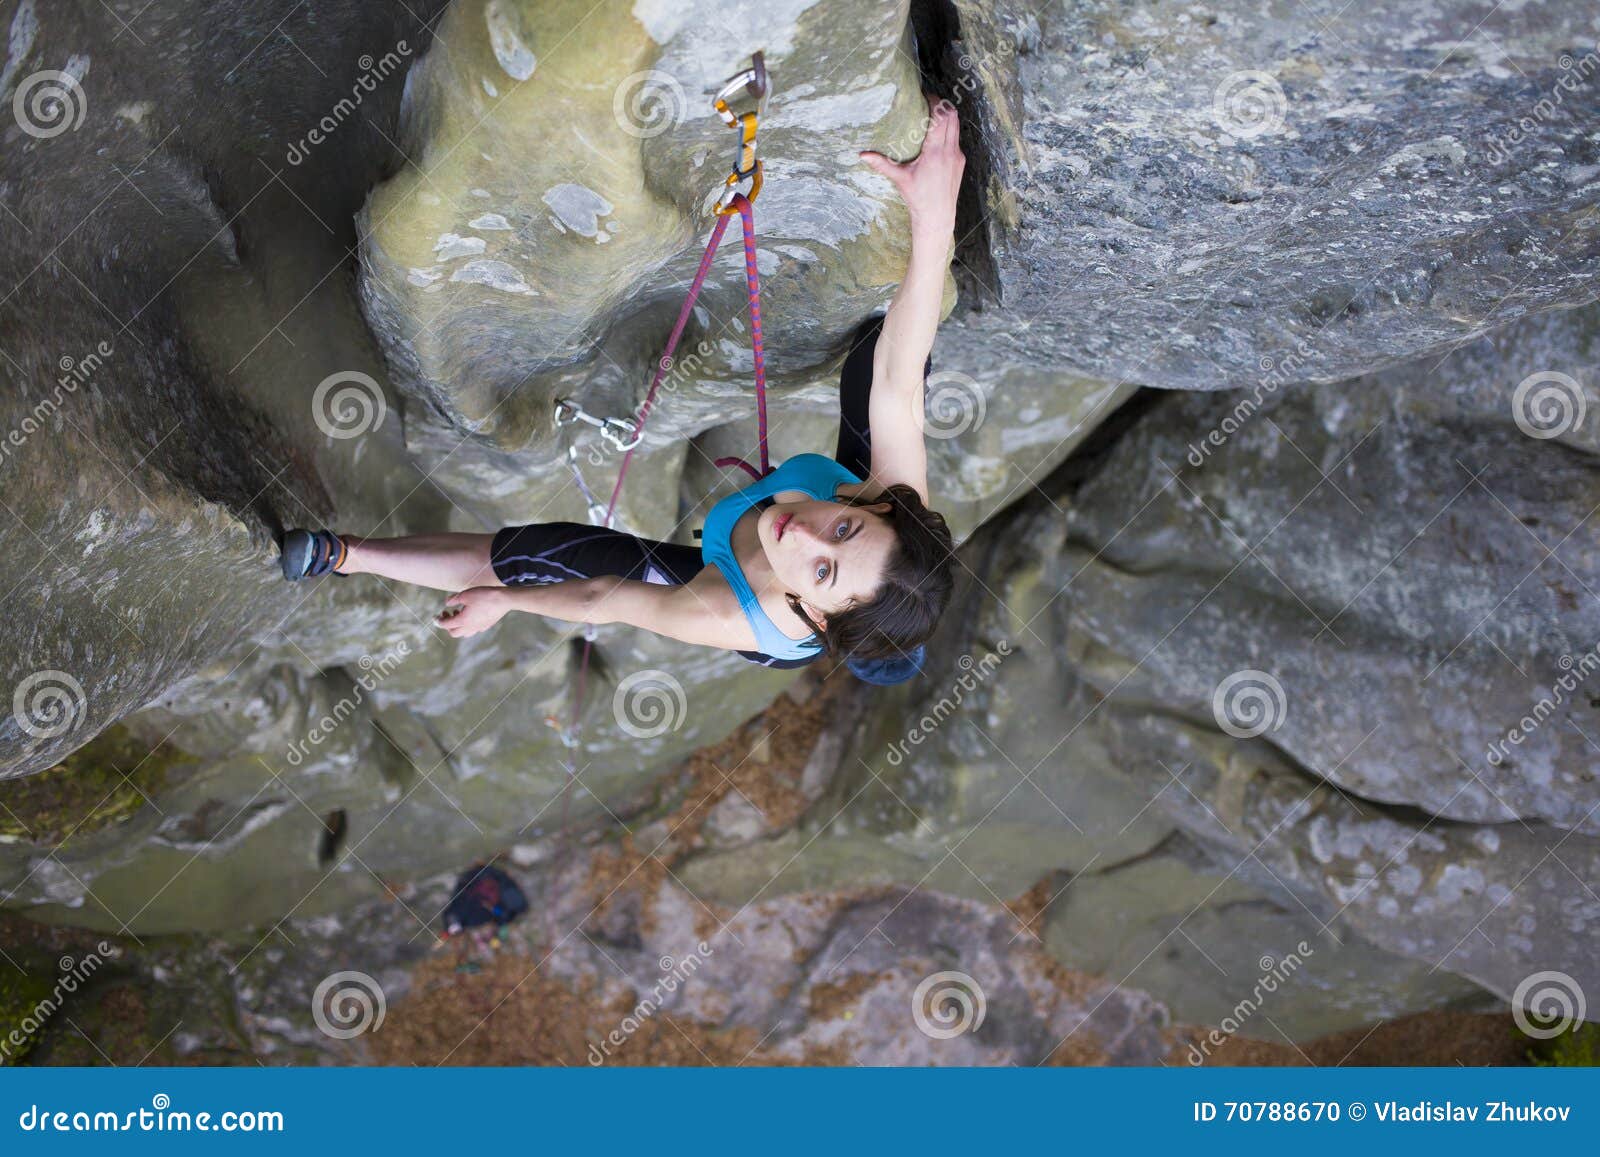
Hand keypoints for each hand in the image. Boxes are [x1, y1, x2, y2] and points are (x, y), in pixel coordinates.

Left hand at [436, 586, 509, 637]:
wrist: (505, 599)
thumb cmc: (484, 595)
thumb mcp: (465, 594)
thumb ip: (453, 600)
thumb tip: (447, 603)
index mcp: (463, 620)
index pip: (445, 624)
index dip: (438, 621)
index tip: (435, 617)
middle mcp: (470, 627)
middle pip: (454, 633)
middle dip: (448, 625)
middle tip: (447, 614)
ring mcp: (479, 628)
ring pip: (464, 633)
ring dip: (458, 626)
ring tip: (459, 613)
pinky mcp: (487, 626)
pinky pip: (474, 630)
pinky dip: (468, 625)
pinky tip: (471, 614)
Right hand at [860, 94, 964, 236]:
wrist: (937, 216)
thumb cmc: (918, 199)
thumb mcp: (900, 179)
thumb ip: (882, 164)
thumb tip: (862, 155)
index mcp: (935, 152)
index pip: (941, 118)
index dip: (935, 103)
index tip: (925, 96)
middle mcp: (949, 151)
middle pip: (952, 117)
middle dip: (943, 105)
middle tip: (929, 100)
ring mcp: (957, 156)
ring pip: (957, 126)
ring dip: (948, 116)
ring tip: (934, 113)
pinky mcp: (960, 162)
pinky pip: (957, 139)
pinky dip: (950, 131)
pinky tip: (938, 134)